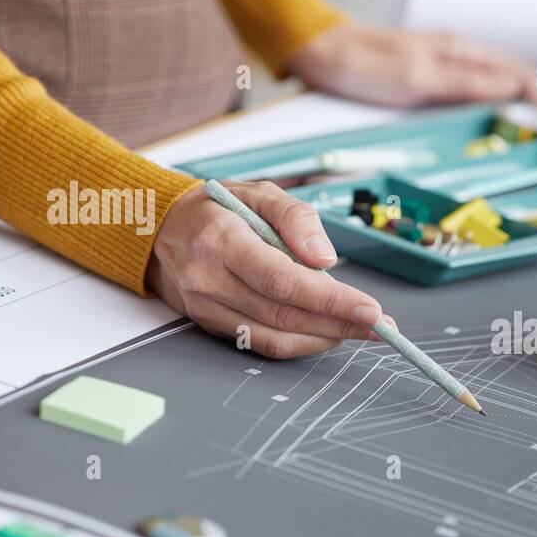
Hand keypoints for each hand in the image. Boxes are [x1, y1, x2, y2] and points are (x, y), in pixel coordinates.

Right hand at [147, 181, 386, 358]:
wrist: (158, 228)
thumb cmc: (215, 209)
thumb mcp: (258, 193)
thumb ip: (296, 218)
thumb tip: (325, 259)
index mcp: (222, 241)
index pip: (284, 281)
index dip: (331, 301)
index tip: (371, 310)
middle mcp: (209, 280)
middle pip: (284, 315)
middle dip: (339, 324)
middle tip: (379, 326)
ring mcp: (207, 307)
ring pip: (274, 337)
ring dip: (324, 338)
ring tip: (359, 330)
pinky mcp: (211, 324)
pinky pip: (262, 343)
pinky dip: (300, 342)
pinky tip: (326, 332)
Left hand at [286, 22, 536, 108]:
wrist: (322, 52)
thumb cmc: (363, 64)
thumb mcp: (417, 77)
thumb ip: (465, 83)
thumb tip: (512, 89)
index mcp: (462, 53)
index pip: (522, 75)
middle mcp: (460, 56)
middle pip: (517, 80)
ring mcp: (447, 66)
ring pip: (500, 86)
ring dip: (524, 107)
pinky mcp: (433, 78)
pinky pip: (478, 92)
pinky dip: (498, 107)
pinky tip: (499, 122)